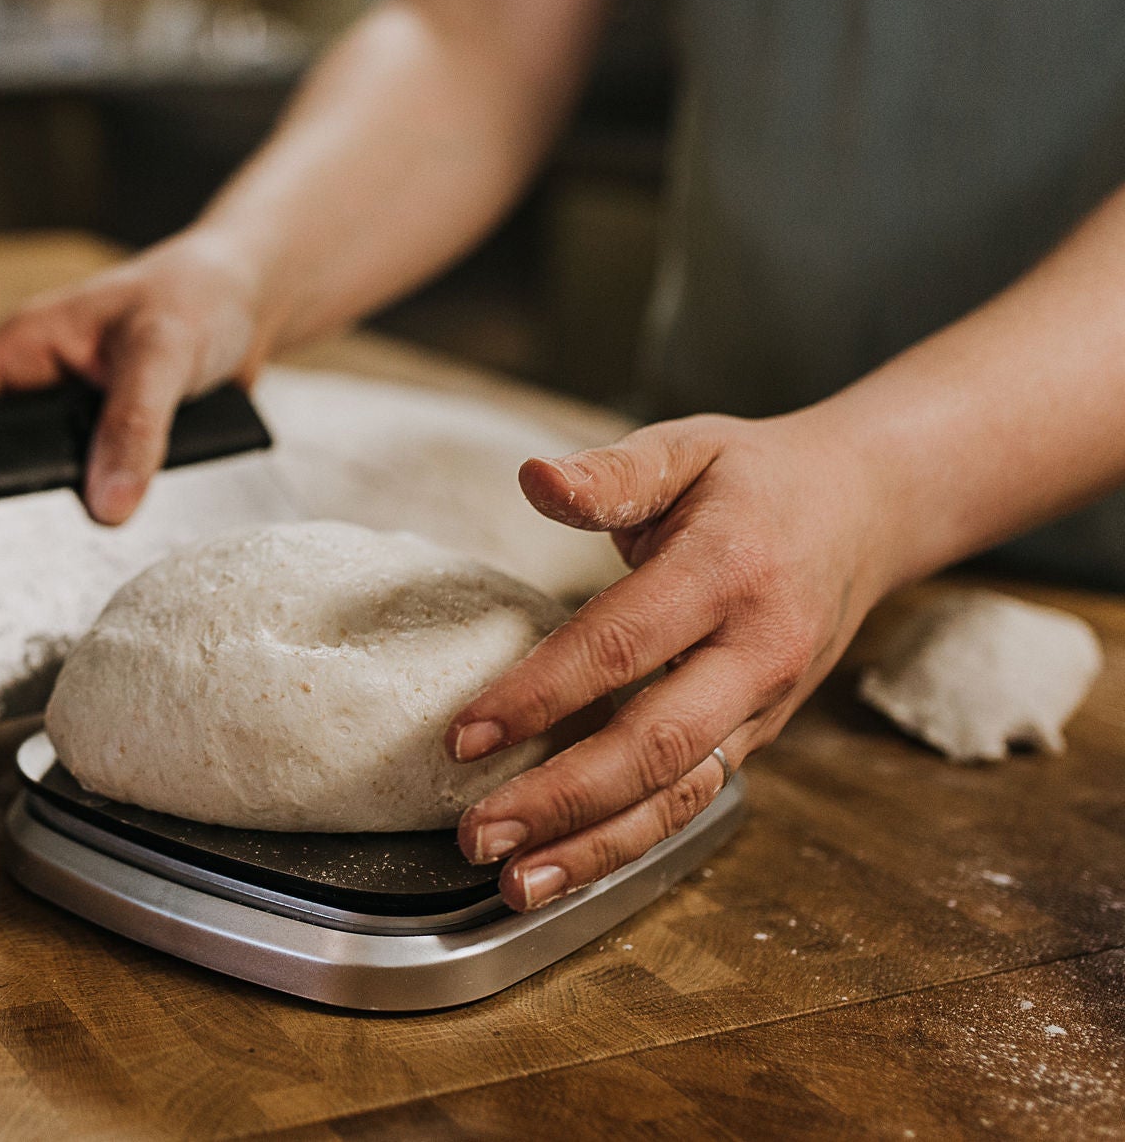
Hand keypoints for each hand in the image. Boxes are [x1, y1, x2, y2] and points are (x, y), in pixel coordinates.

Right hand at [0, 239, 267, 523]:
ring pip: (39, 474)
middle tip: (8, 549)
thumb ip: (134, 428)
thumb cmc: (200, 296)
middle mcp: (38, 380)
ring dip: (55, 504)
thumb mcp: (163, 355)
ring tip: (69, 545)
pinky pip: (86, 480)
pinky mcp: (108, 436)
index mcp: (24, 345)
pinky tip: (114, 528)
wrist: (252, 296)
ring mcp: (71, 411)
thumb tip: (105, 508)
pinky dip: (96, 501)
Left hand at [447, 411, 899, 911]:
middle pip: (655, 744)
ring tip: (517, 884)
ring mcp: (764, 705)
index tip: (465, 736)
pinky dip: (631, 842)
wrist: (867, 510)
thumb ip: (612, 473)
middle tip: (478, 834)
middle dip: (562, 800)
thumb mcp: (687, 449)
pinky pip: (693, 798)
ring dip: (596, 848)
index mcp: (727, 572)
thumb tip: (534, 477)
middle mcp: (756, 652)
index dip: (540, 696)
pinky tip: (568, 869)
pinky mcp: (758, 736)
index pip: (621, 645)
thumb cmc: (756, 479)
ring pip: (680, 794)